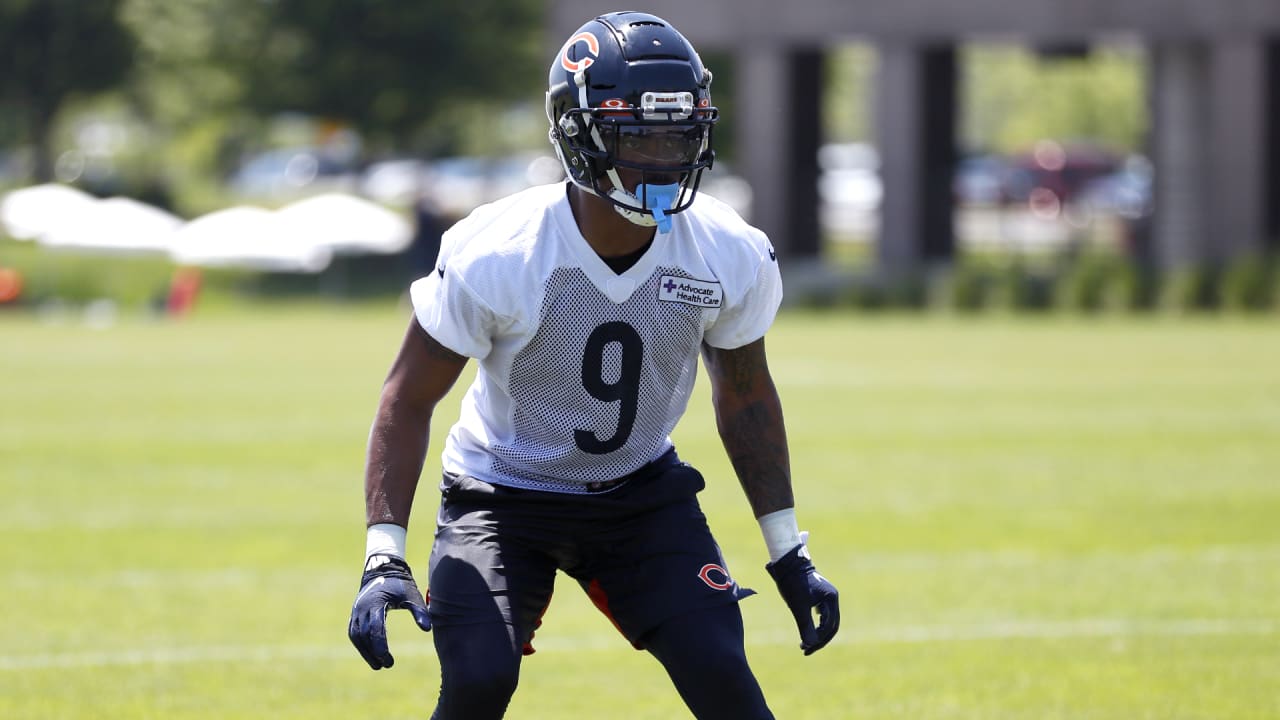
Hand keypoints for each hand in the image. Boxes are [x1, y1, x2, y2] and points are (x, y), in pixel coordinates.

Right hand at [347, 554, 432, 669]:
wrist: (384, 570)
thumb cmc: (401, 584)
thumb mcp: (412, 595)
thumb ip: (419, 611)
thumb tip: (427, 629)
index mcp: (375, 603)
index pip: (375, 628)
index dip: (380, 645)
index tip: (388, 659)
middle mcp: (362, 608)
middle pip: (364, 635)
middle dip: (374, 652)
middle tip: (387, 664)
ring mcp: (356, 611)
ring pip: (356, 636)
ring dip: (366, 652)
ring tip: (378, 665)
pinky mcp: (355, 614)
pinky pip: (354, 633)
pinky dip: (361, 645)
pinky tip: (371, 655)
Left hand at [765, 538, 839, 654]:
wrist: (787, 562)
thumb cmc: (793, 582)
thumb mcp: (798, 607)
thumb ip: (805, 626)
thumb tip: (810, 644)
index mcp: (831, 599)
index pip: (830, 627)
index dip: (818, 641)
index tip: (805, 648)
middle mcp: (833, 597)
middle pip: (832, 625)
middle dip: (819, 639)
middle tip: (806, 649)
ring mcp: (827, 596)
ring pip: (827, 620)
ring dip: (818, 632)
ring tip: (806, 643)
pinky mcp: (820, 594)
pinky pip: (822, 614)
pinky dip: (816, 624)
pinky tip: (808, 630)